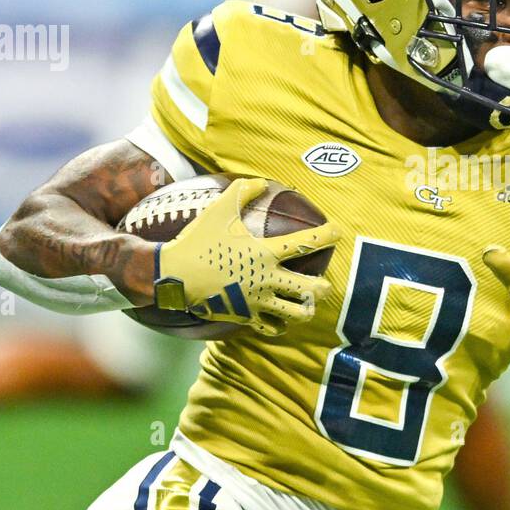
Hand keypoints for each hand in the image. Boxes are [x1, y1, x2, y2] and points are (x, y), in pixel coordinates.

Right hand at [154, 177, 339, 335]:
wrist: (173, 276)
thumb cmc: (197, 240)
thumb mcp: (219, 209)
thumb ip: (242, 191)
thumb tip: (261, 181)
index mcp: (264, 252)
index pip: (305, 243)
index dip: (327, 235)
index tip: (337, 231)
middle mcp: (266, 279)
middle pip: (310, 289)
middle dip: (322, 286)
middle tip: (323, 283)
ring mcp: (257, 301)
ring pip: (297, 313)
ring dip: (307, 308)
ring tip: (307, 303)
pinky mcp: (245, 317)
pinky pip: (272, 328)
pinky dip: (281, 325)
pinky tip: (280, 318)